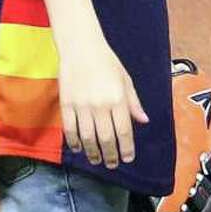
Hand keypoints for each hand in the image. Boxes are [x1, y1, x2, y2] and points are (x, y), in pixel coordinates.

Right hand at [57, 35, 146, 168]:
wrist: (81, 47)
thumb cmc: (107, 62)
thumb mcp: (126, 80)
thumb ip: (134, 102)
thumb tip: (144, 121)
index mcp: (118, 99)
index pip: (124, 131)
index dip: (126, 148)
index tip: (127, 158)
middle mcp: (100, 104)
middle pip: (106, 138)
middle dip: (110, 155)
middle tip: (112, 164)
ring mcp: (82, 105)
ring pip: (87, 137)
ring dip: (93, 152)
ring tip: (96, 159)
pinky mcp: (66, 103)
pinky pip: (70, 128)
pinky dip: (74, 142)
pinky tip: (78, 148)